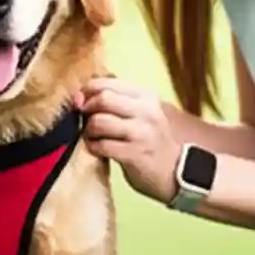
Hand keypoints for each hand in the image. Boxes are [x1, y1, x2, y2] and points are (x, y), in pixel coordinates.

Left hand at [75, 77, 181, 203]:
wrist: (175, 171)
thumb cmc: (151, 140)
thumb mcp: (141, 113)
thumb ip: (116, 101)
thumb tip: (79, 96)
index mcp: (146, 96)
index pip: (107, 83)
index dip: (87, 90)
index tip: (81, 102)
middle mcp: (146, 111)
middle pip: (103, 98)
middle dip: (87, 109)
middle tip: (86, 120)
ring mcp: (142, 133)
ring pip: (100, 121)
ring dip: (89, 130)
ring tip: (93, 136)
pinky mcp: (134, 154)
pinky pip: (102, 145)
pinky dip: (94, 147)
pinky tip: (98, 149)